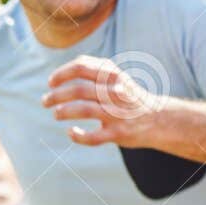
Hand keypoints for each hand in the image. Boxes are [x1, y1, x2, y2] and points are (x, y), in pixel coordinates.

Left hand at [42, 55, 168, 147]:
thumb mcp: (117, 77)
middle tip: (45, 101)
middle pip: (79, 90)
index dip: (61, 74)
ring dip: (63, 112)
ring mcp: (118, 113)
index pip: (81, 67)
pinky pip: (93, 137)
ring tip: (56, 114)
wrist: (160, 119)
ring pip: (83, 110)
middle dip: (56, 96)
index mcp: (113, 76)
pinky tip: (71, 132)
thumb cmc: (130, 97)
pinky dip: (77, 136)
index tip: (51, 83)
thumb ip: (94, 71)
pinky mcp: (119, 133)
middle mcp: (116, 92)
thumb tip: (61, 74)